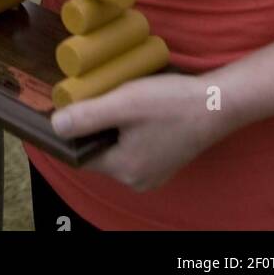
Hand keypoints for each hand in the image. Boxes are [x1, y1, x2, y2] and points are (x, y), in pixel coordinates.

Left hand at [50, 72, 221, 192]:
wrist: (218, 104)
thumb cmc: (171, 103)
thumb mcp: (123, 103)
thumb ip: (87, 116)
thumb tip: (56, 126)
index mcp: (124, 170)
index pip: (82, 154)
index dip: (75, 128)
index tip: (74, 102)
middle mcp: (137, 179)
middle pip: (99, 150)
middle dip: (95, 124)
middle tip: (100, 94)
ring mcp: (153, 172)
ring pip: (117, 147)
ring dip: (112, 124)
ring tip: (120, 97)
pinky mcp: (164, 160)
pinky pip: (134, 146)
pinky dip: (129, 128)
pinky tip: (136, 107)